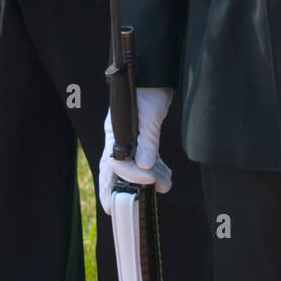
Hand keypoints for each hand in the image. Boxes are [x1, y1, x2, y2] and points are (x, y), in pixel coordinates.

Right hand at [99, 86, 173, 214]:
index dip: (132, 175)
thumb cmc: (148, 88)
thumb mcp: (148, 114)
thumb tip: (145, 166)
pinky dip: (156, 168)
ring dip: (148, 178)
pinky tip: (166, 177)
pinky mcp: (143, 133)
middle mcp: (119, 137)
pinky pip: (146, 157)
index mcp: (114, 133)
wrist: (155, 70)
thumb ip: (147, 141)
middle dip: (119, 188)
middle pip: (116, 169)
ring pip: (135, 164)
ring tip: (165, 187)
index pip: (116, 163)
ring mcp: (130, 136)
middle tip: (116, 209)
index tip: (150, 180)